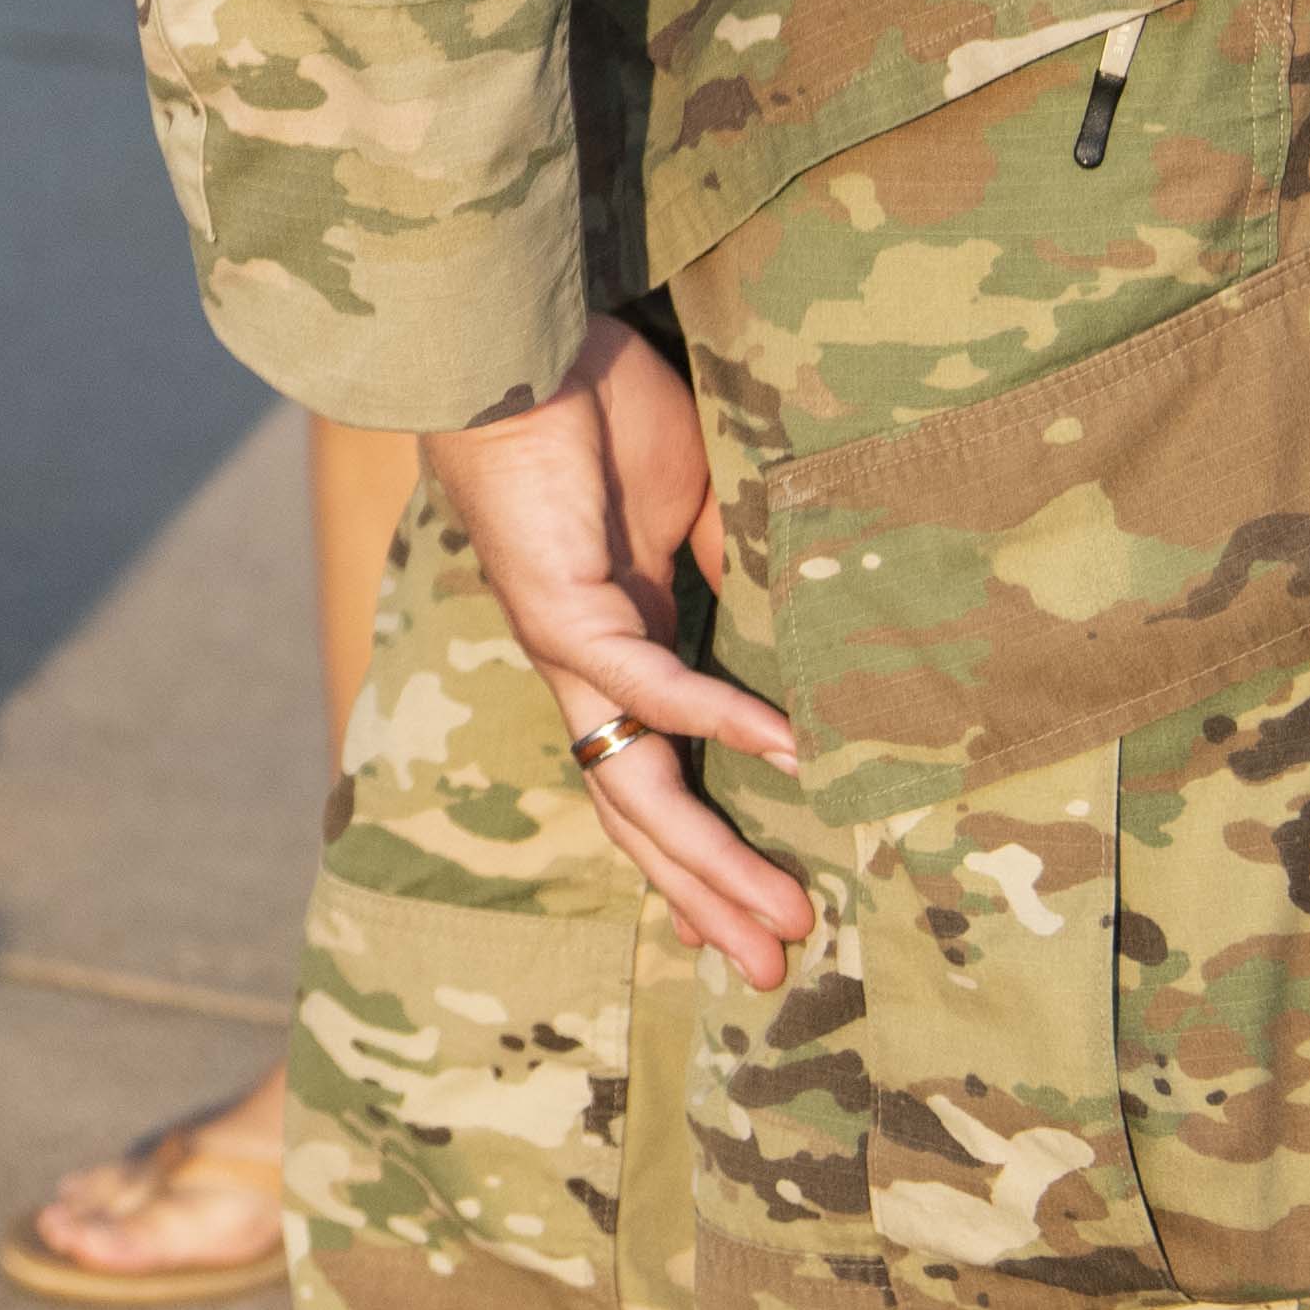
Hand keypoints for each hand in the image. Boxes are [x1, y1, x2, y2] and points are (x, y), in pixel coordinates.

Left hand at [420, 318, 813, 985]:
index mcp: (619, 646)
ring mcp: (566, 643)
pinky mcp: (558, 600)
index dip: (706, 849)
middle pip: (640, 811)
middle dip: (706, 894)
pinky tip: (779, 752)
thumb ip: (735, 574)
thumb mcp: (697, 502)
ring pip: (632, 780)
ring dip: (706, 854)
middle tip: (774, 971)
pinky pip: (641, 677)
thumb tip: (798, 627)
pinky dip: (710, 715)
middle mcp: (585, 666)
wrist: (511, 338)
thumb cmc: (596, 407)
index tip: (765, 914)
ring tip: (778, 917)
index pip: (660, 773)